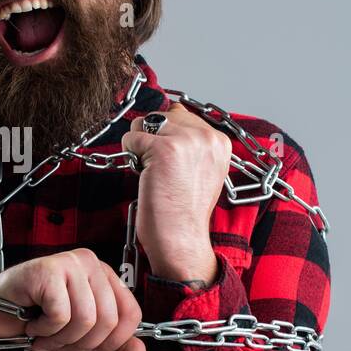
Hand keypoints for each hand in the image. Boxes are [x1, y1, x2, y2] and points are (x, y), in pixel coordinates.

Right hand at [0, 248, 145, 350]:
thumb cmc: (36, 320)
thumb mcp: (80, 337)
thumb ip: (111, 346)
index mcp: (105, 276)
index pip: (131, 314)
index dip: (113, 343)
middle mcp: (91, 263)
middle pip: (109, 320)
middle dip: (82, 346)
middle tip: (60, 347)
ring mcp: (70, 262)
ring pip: (86, 320)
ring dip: (61, 341)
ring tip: (44, 338)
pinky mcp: (47, 269)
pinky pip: (60, 315)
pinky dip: (44, 331)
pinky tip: (33, 326)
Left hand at [120, 104, 228, 281]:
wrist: (181, 239)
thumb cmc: (184, 211)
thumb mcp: (200, 169)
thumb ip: (191, 141)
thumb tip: (171, 111)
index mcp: (220, 141)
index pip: (180, 115)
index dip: (167, 138)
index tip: (172, 165)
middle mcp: (208, 137)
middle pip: (161, 116)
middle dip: (153, 140)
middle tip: (163, 172)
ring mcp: (187, 141)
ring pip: (144, 124)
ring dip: (140, 147)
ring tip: (155, 173)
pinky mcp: (165, 149)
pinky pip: (131, 138)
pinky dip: (130, 156)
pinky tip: (146, 176)